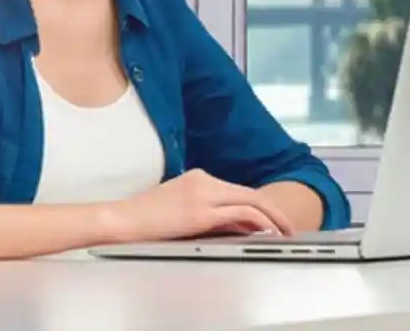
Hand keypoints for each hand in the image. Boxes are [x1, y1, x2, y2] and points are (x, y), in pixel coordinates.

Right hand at [97, 169, 295, 243]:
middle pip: (250, 193)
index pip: (239, 191)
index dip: (260, 206)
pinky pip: (240, 213)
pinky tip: (267, 232)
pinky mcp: (201, 211)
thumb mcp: (181, 208)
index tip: (273, 220)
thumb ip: (209, 213)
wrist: (121, 219)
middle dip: (274, 210)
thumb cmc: (145, 218)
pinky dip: (259, 221)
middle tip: (288, 226)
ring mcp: (204, 194)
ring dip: (272, 217)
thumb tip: (238, 225)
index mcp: (199, 177)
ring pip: (251, 200)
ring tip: (284, 232)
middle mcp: (205, 180)